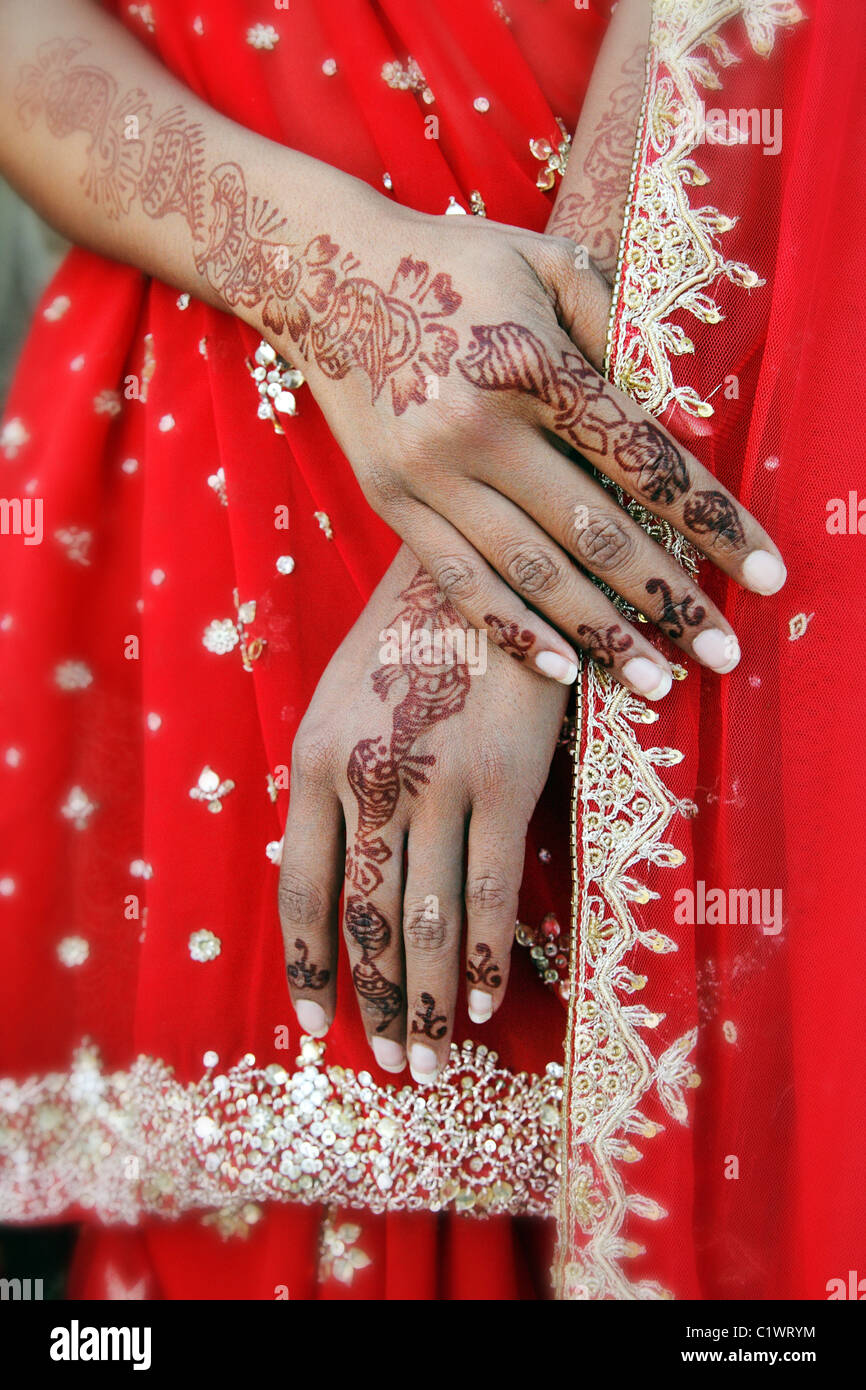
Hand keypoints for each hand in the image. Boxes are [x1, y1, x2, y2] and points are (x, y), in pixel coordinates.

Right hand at [254, 194, 784, 699]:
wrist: (325, 273)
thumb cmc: (452, 262)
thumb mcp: (544, 260)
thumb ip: (615, 331)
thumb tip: (683, 417)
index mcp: (532, 362)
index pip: (645, 458)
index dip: (712, 521)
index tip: (763, 573)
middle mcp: (482, 428)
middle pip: (596, 531)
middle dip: (669, 597)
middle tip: (724, 652)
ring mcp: (431, 473)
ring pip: (531, 572)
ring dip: (602, 632)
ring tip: (657, 683)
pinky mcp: (393, 503)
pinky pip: (460, 581)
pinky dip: (514, 629)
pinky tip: (564, 668)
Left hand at [277, 547, 568, 1082]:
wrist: (484, 561)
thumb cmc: (412, 630)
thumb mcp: (342, 695)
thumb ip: (331, 780)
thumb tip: (331, 865)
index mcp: (313, 760)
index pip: (299, 888)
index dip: (309, 965)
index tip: (317, 1025)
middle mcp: (364, 782)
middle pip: (367, 920)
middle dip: (378, 1004)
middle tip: (392, 1067)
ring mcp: (433, 784)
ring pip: (426, 921)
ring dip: (430, 1002)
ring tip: (433, 1060)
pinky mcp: (501, 779)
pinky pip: (489, 892)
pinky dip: (486, 956)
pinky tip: (487, 1002)